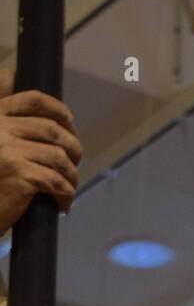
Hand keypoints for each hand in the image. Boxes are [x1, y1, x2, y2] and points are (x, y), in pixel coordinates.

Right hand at [0, 68, 82, 234]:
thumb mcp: (0, 144)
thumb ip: (15, 126)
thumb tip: (43, 110)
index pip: (34, 100)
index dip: (59, 110)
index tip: (70, 124)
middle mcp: (0, 128)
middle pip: (52, 130)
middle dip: (72, 147)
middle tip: (74, 164)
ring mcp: (9, 151)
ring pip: (58, 157)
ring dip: (71, 175)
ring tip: (69, 187)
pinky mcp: (19, 174)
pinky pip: (56, 181)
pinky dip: (66, 194)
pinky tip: (63, 204)